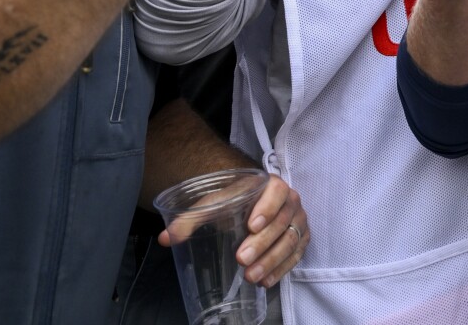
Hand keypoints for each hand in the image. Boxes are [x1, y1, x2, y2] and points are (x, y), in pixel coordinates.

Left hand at [158, 175, 307, 286]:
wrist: (252, 200)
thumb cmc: (234, 201)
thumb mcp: (213, 204)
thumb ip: (190, 219)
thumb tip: (166, 238)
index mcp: (272, 185)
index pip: (276, 192)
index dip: (267, 208)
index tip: (251, 226)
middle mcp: (290, 201)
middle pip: (282, 222)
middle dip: (262, 243)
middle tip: (241, 259)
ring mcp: (298, 220)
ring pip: (290, 240)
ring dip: (272, 260)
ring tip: (251, 276)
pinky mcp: (301, 238)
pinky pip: (296, 255)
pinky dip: (282, 269)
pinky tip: (266, 281)